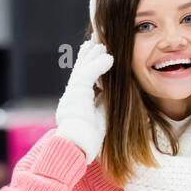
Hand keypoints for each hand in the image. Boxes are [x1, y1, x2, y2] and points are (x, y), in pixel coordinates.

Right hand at [55, 35, 113, 163]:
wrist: (76, 148)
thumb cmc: (90, 141)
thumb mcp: (102, 120)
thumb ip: (107, 106)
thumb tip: (120, 97)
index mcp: (75, 105)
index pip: (82, 81)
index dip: (88, 67)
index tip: (96, 55)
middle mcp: (71, 98)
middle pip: (79, 71)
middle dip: (86, 56)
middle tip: (94, 42)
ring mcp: (71, 96)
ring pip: (82, 70)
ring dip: (92, 56)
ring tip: (102, 45)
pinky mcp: (75, 95)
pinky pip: (87, 75)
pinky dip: (97, 65)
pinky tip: (108, 57)